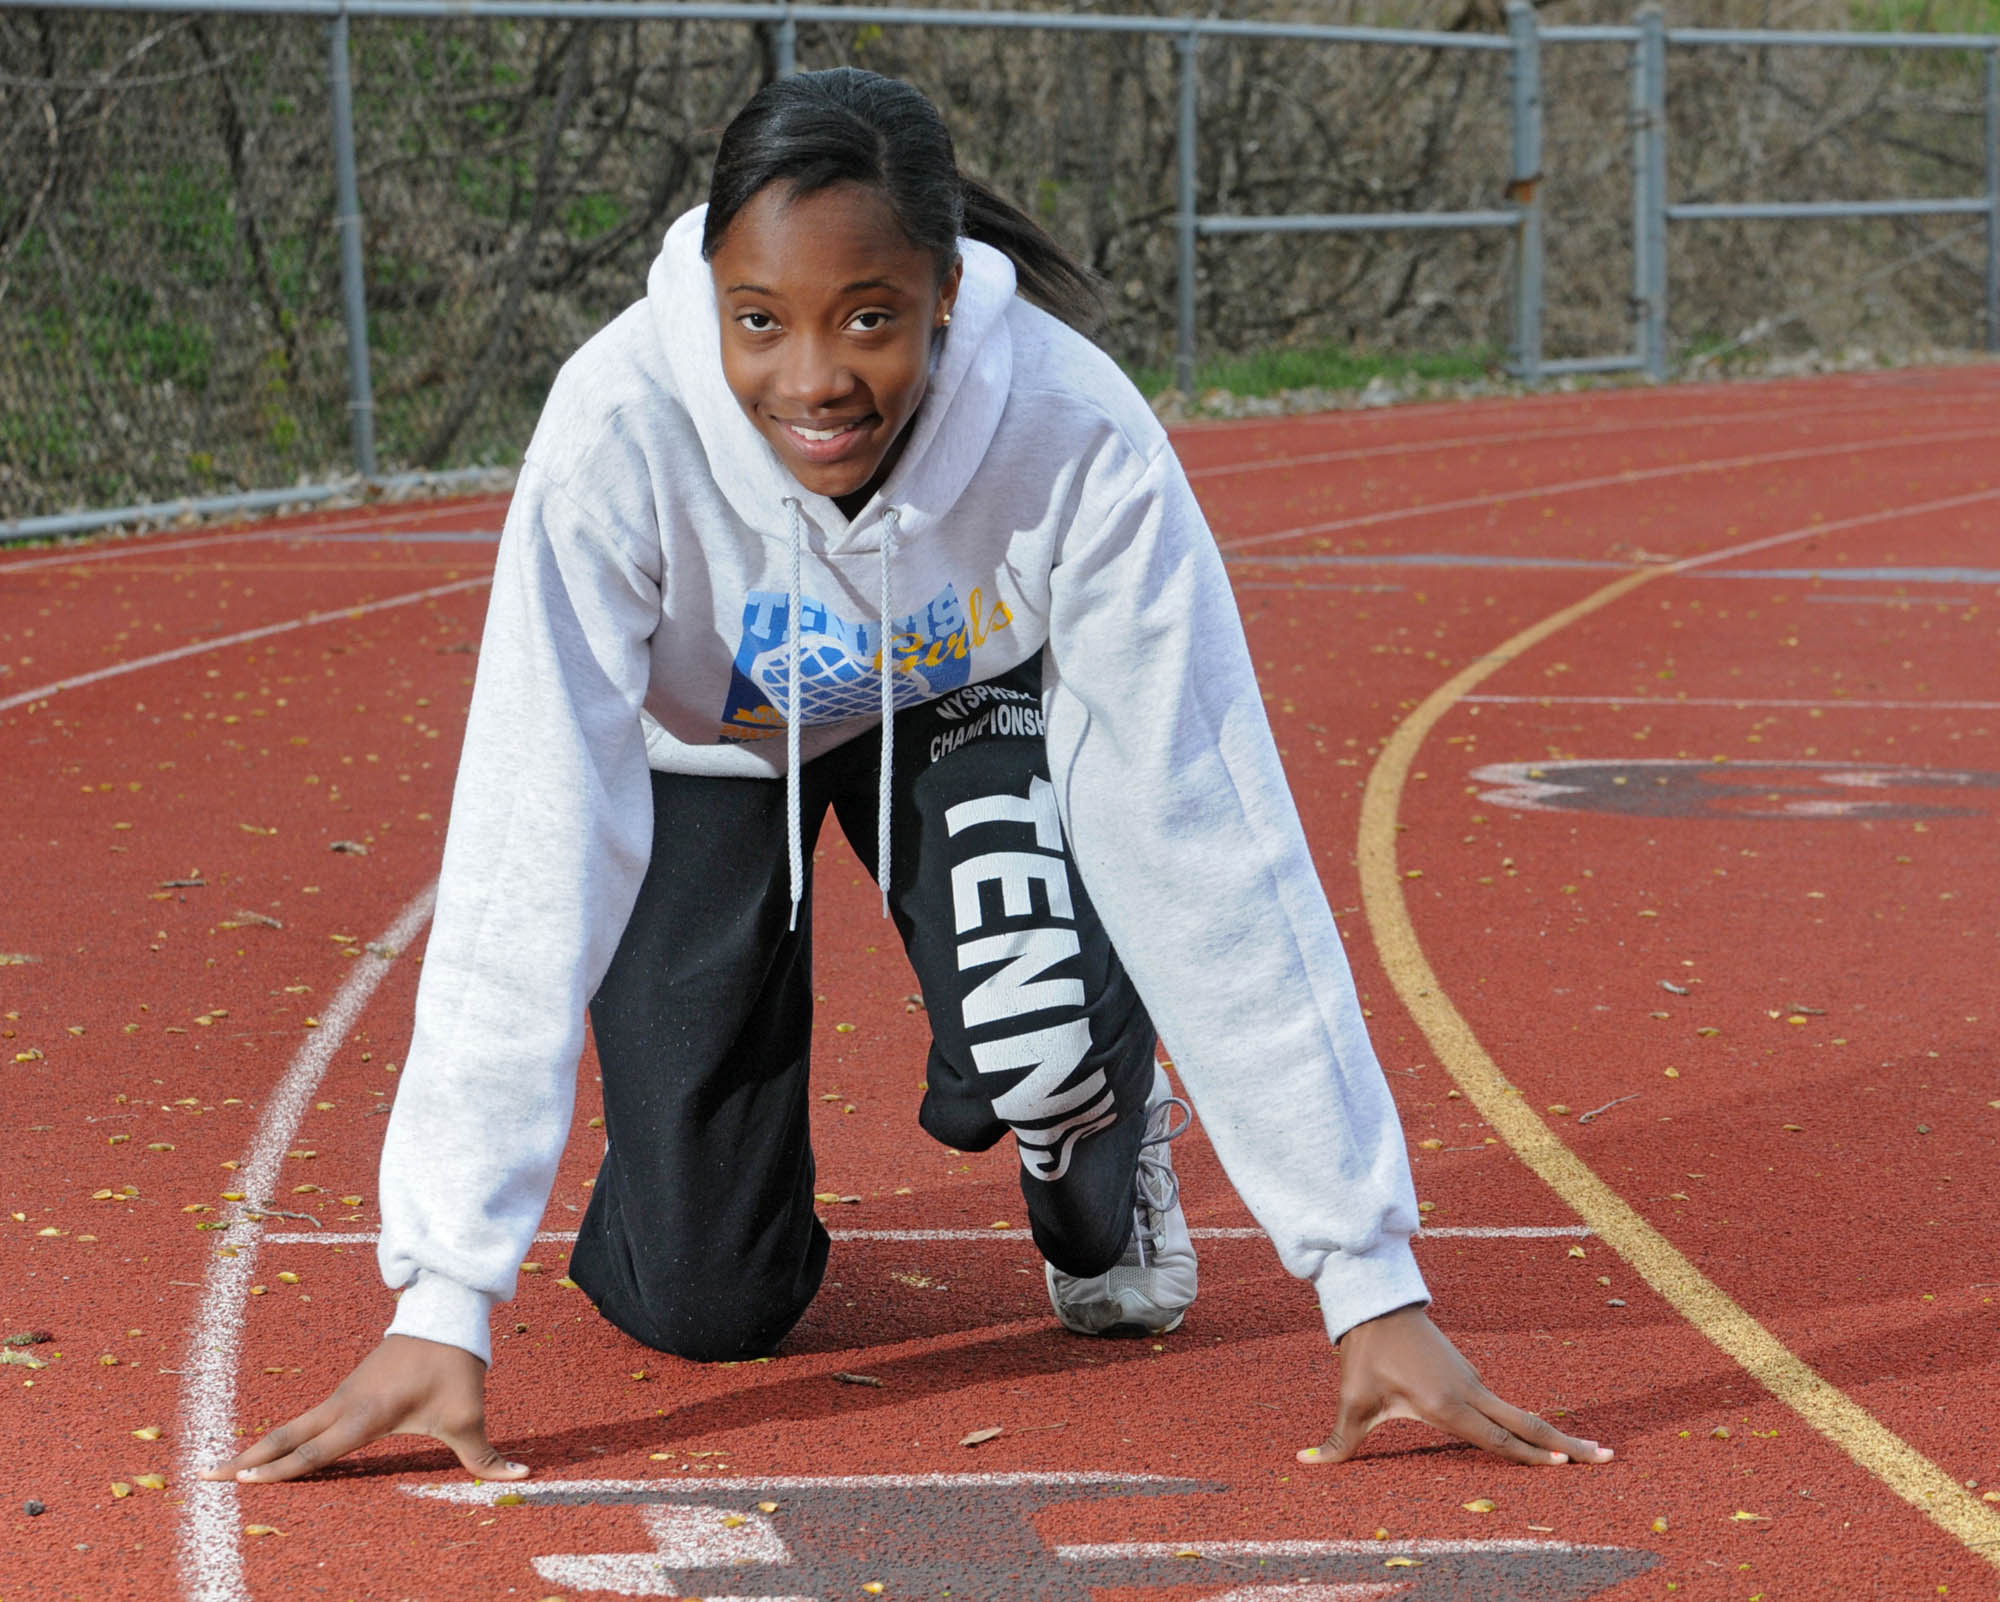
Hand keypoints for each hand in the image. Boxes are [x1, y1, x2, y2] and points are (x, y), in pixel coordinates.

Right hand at [201, 1334, 528, 1484]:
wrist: (443, 1315)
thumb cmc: (454, 1367)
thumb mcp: (470, 1415)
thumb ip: (487, 1456)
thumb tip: (522, 1475)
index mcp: (367, 1415)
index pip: (318, 1450)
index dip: (282, 1468)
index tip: (244, 1482)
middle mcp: (345, 1405)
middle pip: (289, 1436)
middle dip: (248, 1458)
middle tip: (205, 1477)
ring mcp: (341, 1396)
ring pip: (293, 1426)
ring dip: (257, 1448)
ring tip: (219, 1469)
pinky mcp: (345, 1392)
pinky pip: (306, 1420)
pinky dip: (279, 1437)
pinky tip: (261, 1453)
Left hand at [1298, 1305, 1612, 1467]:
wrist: (1376, 1303)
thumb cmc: (1365, 1354)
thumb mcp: (1352, 1401)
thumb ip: (1337, 1441)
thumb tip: (1302, 1461)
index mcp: (1447, 1405)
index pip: (1496, 1439)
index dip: (1530, 1456)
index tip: (1565, 1467)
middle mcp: (1469, 1392)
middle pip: (1527, 1423)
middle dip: (1566, 1444)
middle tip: (1607, 1457)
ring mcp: (1472, 1380)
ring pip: (1520, 1412)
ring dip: (1553, 1433)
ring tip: (1587, 1451)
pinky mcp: (1468, 1372)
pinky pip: (1504, 1404)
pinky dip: (1529, 1422)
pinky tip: (1542, 1436)